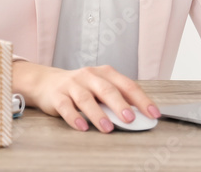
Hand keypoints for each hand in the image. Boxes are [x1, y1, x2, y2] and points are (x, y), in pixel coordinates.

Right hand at [12, 60, 160, 132]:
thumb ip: (117, 98)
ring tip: (108, 128)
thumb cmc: (81, 88)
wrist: (47, 82)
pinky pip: (66, 107)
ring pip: (86, 99)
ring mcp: (72, 85)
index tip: (153, 114)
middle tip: (130, 119)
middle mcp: (89, 76)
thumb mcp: (100, 88)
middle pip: (107, 89)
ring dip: (98, 114)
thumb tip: (139, 115)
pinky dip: (74, 117)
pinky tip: (82, 127)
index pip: (127, 85)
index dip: (141, 100)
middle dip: (120, 105)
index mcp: (105, 73)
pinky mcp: (57, 96)